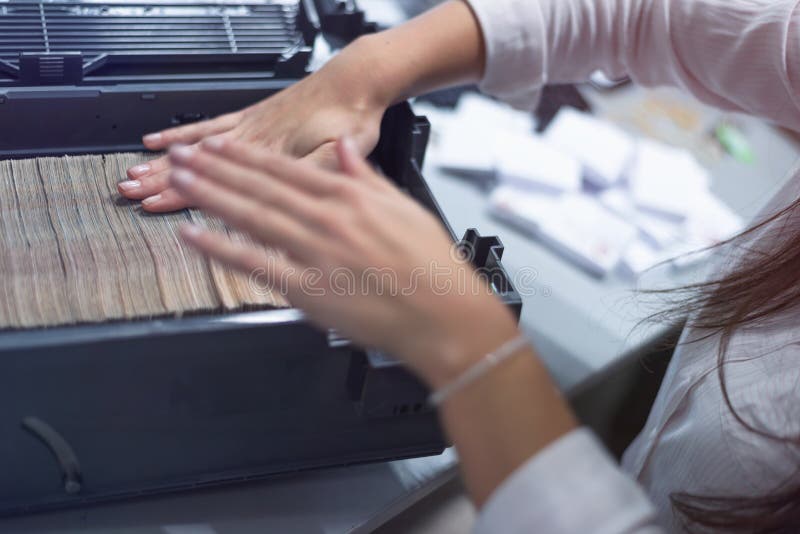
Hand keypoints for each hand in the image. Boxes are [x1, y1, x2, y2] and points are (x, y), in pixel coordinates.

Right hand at [118, 37, 387, 212]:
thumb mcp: (343, 152)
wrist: (356, 81)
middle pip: (202, 163)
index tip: (154, 205)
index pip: (221, 180)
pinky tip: (161, 138)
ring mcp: (251, 126)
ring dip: (166, 159)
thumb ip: (315, 173)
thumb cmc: (353, 118)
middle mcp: (256, 139)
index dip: (186, 194)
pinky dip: (183, 131)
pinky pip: (210, 124)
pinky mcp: (253, 116)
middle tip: (129, 192)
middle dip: (163, 179)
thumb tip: (290, 196)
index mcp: (276, 155)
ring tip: (134, 171)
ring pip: (199, 145)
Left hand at [168, 137, 518, 386]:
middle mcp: (327, 219)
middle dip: (215, 169)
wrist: (444, 315)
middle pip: (259, 187)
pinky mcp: (308, 289)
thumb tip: (345, 150)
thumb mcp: (404, 207)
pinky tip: (195, 236)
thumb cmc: (432, 267)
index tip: (219, 145)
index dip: (246, 156)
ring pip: (251, 217)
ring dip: (210, 196)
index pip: (286, 168)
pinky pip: (256, 265)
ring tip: (180, 182)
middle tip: (183, 156)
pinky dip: (222, 249)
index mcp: (349, 197)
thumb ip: (367, 176)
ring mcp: (315, 253)